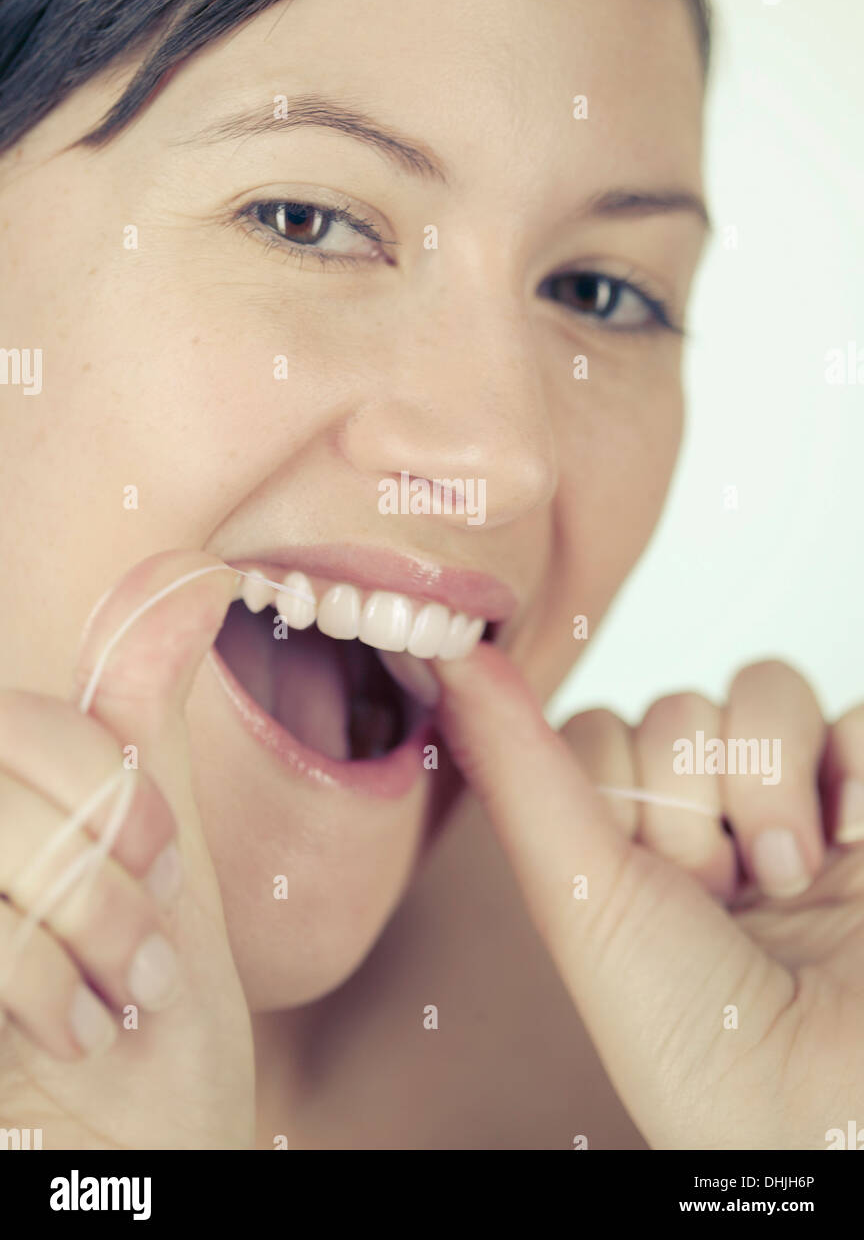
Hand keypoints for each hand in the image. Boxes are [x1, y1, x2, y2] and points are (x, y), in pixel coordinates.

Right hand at [0, 550, 253, 1149]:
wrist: (137, 1178)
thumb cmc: (151, 1034)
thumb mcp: (158, 866)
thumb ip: (143, 725)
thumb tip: (198, 567)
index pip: (22, 718)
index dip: (111, 783)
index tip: (162, 867)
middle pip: (0, 755)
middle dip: (94, 852)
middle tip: (142, 941)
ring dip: (81, 930)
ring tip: (117, 997)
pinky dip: (42, 984)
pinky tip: (71, 1036)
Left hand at [432, 648, 863, 1149]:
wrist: (837, 1107)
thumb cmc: (699, 1036)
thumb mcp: (583, 890)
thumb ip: (517, 762)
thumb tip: (448, 649)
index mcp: (631, 857)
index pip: (601, 731)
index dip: (614, 781)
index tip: (639, 874)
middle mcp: (714, 831)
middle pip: (678, 710)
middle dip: (691, 794)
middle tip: (720, 891)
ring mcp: (803, 815)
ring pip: (762, 690)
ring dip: (769, 781)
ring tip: (789, 876)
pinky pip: (859, 717)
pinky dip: (859, 769)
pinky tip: (851, 842)